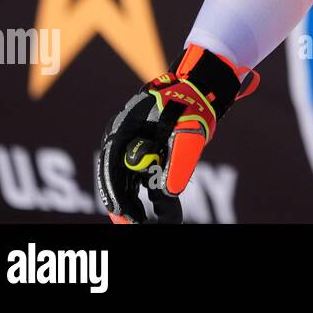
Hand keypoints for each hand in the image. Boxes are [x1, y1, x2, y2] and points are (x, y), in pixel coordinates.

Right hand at [96, 44, 257, 222]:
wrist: (202, 87)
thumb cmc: (191, 102)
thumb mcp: (187, 129)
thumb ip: (180, 158)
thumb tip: (170, 191)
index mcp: (124, 128)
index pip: (110, 165)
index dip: (115, 192)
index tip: (125, 214)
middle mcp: (124, 140)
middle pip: (117, 179)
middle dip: (126, 205)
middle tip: (135, 226)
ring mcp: (135, 148)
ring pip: (133, 184)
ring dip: (142, 205)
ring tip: (151, 224)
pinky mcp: (149, 155)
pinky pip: (147, 181)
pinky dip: (157, 198)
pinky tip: (169, 217)